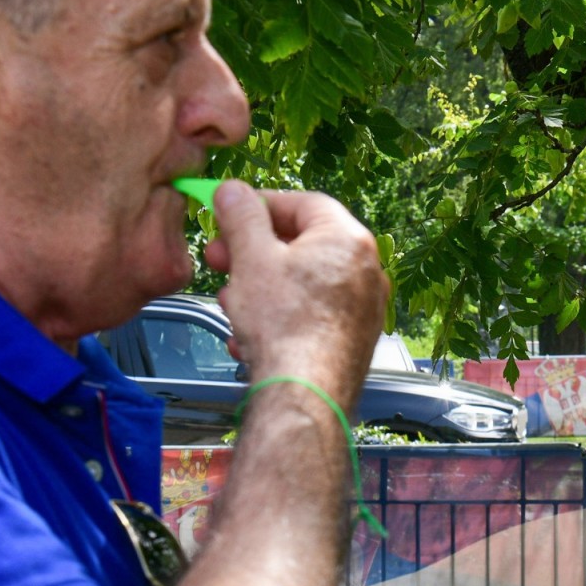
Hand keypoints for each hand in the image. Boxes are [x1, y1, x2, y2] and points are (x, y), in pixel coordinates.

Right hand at [204, 183, 386, 407]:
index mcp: (348, 239)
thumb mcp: (251, 257)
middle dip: (253, 253)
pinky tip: (250, 339)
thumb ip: (241, 217)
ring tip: (232, 306)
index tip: (229, 214)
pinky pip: (311, 317)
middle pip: (301, 245)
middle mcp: (366, 271)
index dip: (260, 205)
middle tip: (219, 260)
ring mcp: (364, 309)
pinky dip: (279, 320)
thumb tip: (232, 190)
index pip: (303, 203)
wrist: (305, 394)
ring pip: (302, 285)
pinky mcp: (353, 341)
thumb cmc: (283, 323)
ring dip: (260, 290)